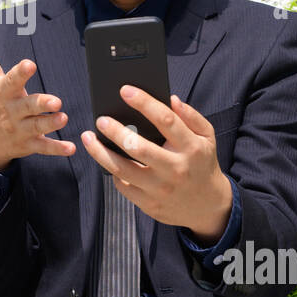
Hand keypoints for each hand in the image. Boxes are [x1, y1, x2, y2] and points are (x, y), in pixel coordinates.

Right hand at [0, 26, 75, 171]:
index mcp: (3, 93)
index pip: (12, 81)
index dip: (20, 73)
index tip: (30, 64)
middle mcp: (12, 111)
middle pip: (28, 106)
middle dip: (41, 104)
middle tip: (55, 101)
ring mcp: (21, 129)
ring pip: (37, 127)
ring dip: (51, 124)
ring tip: (63, 118)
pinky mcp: (29, 144)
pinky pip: (44, 147)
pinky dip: (57, 149)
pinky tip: (71, 148)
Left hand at [80, 86, 232, 239]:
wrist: (208, 206)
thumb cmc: (202, 163)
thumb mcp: (207, 138)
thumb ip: (191, 116)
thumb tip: (171, 98)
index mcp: (191, 148)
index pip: (166, 120)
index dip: (144, 102)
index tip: (125, 90)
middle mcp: (175, 169)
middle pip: (138, 147)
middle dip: (115, 130)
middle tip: (100, 119)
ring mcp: (161, 189)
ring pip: (122, 169)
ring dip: (100, 152)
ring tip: (88, 138)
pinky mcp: (149, 204)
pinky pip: (123, 185)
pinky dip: (112, 171)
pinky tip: (106, 159)